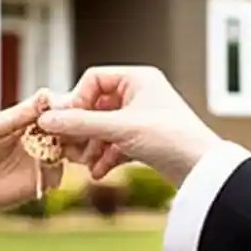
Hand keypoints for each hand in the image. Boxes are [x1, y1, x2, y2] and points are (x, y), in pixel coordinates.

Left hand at [0, 89, 64, 217]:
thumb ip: (18, 115)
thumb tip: (45, 95)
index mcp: (26, 121)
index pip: (49, 108)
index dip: (58, 105)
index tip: (63, 104)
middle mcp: (39, 138)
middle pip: (63, 127)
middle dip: (68, 124)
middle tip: (67, 122)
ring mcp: (43, 159)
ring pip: (66, 149)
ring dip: (66, 145)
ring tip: (58, 142)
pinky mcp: (43, 181)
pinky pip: (57, 172)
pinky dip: (55, 168)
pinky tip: (46, 165)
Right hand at [37, 66, 222, 185]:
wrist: (204, 171)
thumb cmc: (172, 139)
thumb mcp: (120, 128)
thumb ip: (80, 123)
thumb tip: (47, 119)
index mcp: (138, 79)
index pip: (93, 80)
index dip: (76, 100)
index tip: (65, 121)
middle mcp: (140, 94)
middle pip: (96, 106)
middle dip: (82, 129)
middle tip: (69, 145)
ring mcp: (141, 117)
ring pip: (104, 127)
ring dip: (92, 146)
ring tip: (86, 163)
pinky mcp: (145, 139)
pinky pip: (115, 143)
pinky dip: (105, 156)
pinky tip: (99, 171)